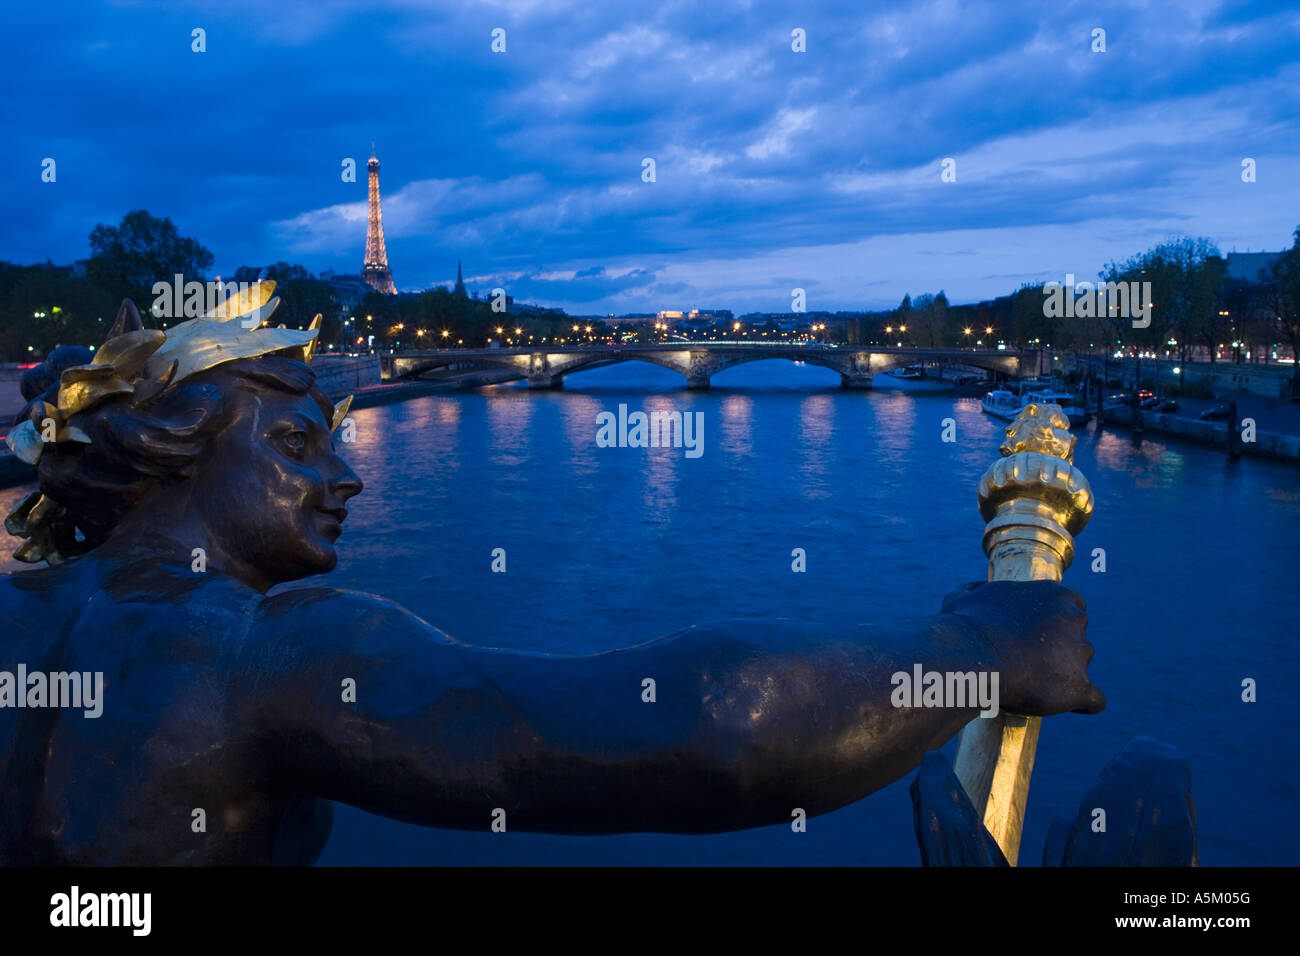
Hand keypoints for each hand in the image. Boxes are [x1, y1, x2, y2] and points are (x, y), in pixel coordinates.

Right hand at [941, 580, 1104, 716]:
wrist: (968, 659)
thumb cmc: (965, 627)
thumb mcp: (965, 597)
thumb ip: (978, 591)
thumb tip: (977, 590)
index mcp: (1057, 594)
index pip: (1071, 608)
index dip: (1052, 625)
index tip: (1032, 638)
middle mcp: (1075, 619)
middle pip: (1076, 638)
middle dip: (1057, 650)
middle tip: (1026, 662)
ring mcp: (1081, 653)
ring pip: (1079, 668)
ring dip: (1061, 676)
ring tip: (1029, 685)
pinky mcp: (1079, 687)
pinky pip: (1094, 700)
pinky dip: (1081, 703)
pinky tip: (1063, 704)